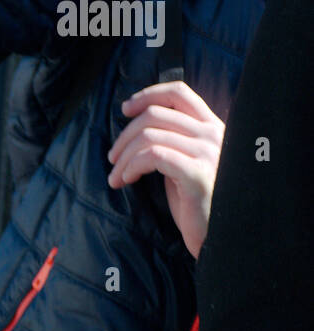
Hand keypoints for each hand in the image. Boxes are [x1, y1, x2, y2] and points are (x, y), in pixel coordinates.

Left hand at [107, 80, 223, 258]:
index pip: (179, 93)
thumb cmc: (197, 203)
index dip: (147, 95)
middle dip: (124, 135)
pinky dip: (132, 165)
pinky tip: (126, 180)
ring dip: (124, 156)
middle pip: (155, 114)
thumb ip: (172, 141)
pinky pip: (154, 156)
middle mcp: (214, 134)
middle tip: (112, 158)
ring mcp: (208, 153)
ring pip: (149, 135)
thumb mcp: (185, 163)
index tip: (124, 109)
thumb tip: (136, 126)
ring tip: (117, 175)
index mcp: (211, 127)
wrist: (219, 236)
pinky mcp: (197, 174)